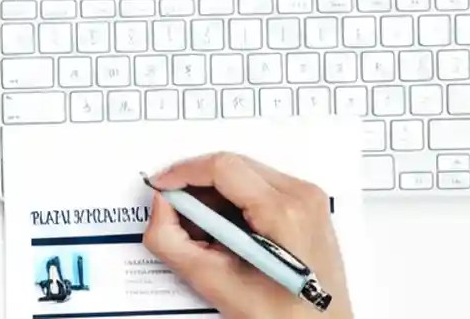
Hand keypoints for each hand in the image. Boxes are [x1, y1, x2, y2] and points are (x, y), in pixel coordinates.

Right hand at [143, 153, 352, 318]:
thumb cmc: (282, 317)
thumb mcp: (217, 284)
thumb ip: (174, 243)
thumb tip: (161, 206)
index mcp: (284, 212)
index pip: (222, 167)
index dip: (183, 172)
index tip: (161, 186)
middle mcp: (301, 195)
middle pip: (233, 165)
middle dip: (196, 183)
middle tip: (175, 212)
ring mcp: (308, 197)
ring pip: (245, 173)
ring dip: (215, 192)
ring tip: (204, 231)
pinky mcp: (308, 204)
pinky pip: (261, 185)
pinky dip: (235, 199)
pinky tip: (227, 230)